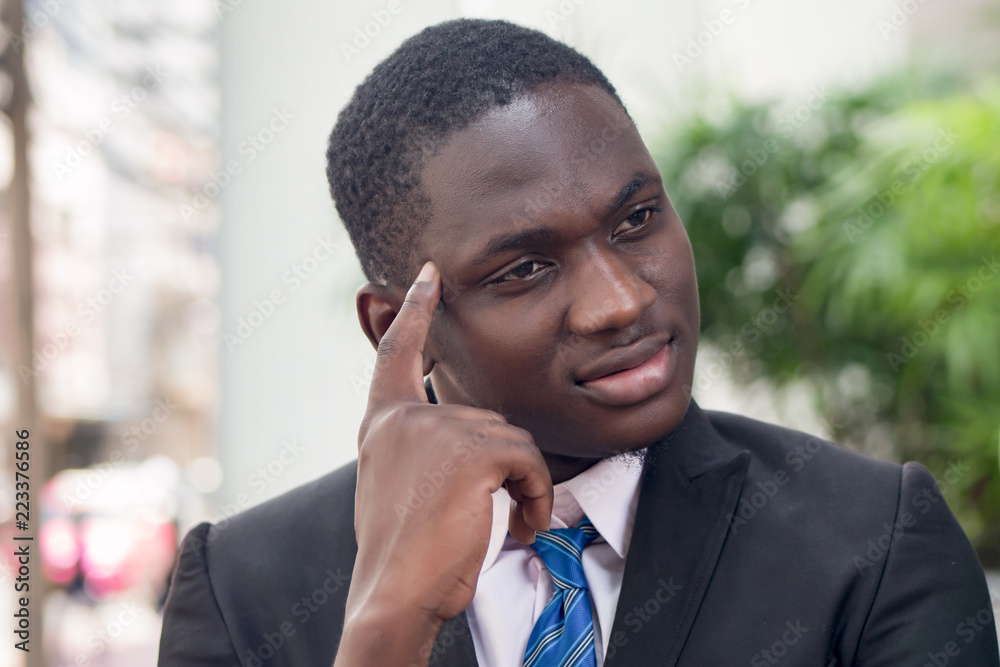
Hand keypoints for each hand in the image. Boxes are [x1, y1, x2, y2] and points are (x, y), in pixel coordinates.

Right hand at [335, 260, 552, 666]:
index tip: (428, 275)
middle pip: (486, 419)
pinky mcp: (468, 450)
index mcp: (383, 424)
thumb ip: (422, 450)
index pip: (395, 354)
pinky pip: (528, 459)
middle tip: (491, 516)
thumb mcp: (399, 487)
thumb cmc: (404, 555)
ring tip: (504, 525)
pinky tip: (521, 526)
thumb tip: (473, 444)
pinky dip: (536, 495)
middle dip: (503, 469)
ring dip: (522, 485)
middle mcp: (404, 418)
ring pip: (512, 440)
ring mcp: (435, 430)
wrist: (393, 595)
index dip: (413, 313)